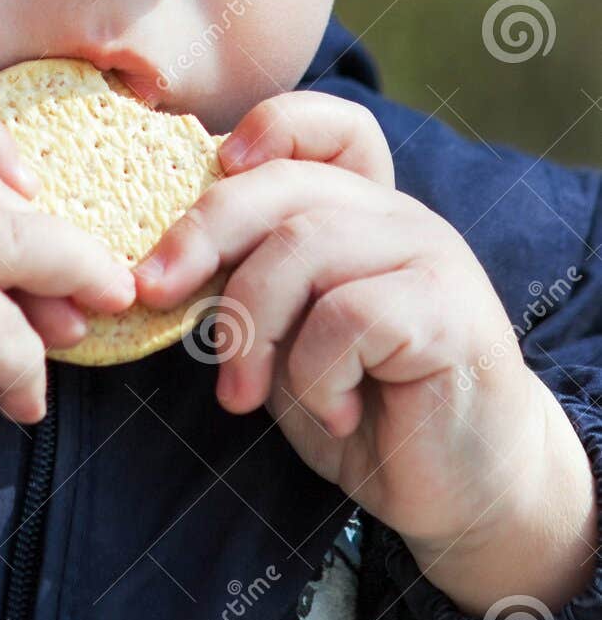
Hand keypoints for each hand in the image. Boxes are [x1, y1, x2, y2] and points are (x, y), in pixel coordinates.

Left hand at [132, 91, 594, 607]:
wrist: (467, 493)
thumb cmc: (363, 410)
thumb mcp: (286, 341)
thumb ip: (246, 287)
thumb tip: (158, 264)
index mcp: (361, 209)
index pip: (328, 126)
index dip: (272, 126)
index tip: (221, 161)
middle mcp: (398, 216)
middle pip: (286, 184)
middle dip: (202, 234)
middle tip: (152, 291)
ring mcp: (430, 255)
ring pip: (303, 247)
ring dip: (251, 327)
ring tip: (241, 394)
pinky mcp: (448, 310)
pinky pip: (346, 317)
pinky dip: (315, 375)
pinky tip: (335, 414)